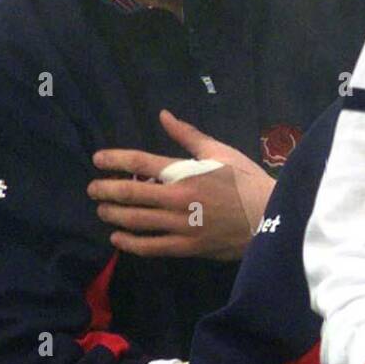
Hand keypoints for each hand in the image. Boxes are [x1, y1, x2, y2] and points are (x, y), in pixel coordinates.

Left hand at [89, 111, 273, 260]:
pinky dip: (129, 243)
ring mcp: (180, 225)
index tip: (97, 159)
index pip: (139, 162)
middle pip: (130, 193)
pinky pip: (149, 247)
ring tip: (102, 209)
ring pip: (135, 220)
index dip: (113, 159)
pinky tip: (118, 237)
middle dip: (105, 189)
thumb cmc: (247, 180)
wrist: (272, 217)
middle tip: (92, 189)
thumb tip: (163, 115)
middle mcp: (177, 199)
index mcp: (185, 172)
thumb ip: (188, 136)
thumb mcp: (221, 151)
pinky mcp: (186, 247)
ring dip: (113, 214)